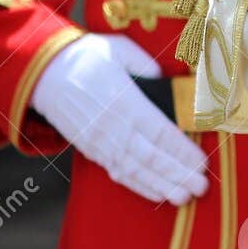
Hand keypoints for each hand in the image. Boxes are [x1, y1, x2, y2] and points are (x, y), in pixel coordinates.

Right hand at [30, 34, 207, 204]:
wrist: (45, 74)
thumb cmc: (88, 58)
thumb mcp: (121, 50)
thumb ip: (147, 66)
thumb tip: (167, 80)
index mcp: (125, 103)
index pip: (160, 133)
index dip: (182, 152)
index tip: (202, 163)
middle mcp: (113, 128)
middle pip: (151, 157)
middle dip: (178, 175)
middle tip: (201, 188)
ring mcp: (101, 142)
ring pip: (135, 170)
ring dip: (161, 186)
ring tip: (184, 198)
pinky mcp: (92, 150)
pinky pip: (118, 172)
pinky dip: (138, 185)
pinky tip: (157, 194)